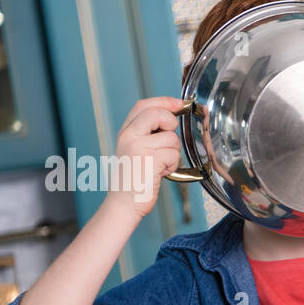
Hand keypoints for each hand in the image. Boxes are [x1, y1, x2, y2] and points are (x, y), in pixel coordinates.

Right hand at [108, 97, 185, 216]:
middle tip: (168, 140)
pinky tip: (162, 172)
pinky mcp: (148, 159)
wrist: (124, 203)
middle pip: (158, 113)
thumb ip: (148, 134)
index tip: (180, 104)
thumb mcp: (136, 151)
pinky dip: (173, 165)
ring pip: (171, 138)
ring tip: (161, 164)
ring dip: (173, 153)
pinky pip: (173, 154)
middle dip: (171, 124)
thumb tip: (171, 118)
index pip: (143, 105)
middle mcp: (129, 136)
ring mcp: (137, 147)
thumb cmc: (134, 180)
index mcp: (126, 132)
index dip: (164, 101)